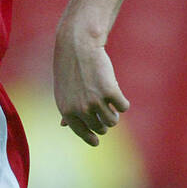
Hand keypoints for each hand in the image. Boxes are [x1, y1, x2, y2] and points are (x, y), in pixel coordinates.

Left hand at [53, 20, 128, 146]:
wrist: (79, 46)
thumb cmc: (70, 67)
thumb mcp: (63, 91)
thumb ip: (66, 110)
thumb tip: (64, 126)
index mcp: (67, 111)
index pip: (81, 132)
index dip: (90, 138)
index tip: (96, 142)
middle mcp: (80, 109)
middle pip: (101, 127)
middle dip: (105, 122)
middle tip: (107, 112)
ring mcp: (96, 101)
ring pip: (113, 120)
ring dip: (115, 114)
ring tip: (112, 104)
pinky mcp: (110, 91)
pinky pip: (123, 107)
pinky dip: (123, 103)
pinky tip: (119, 95)